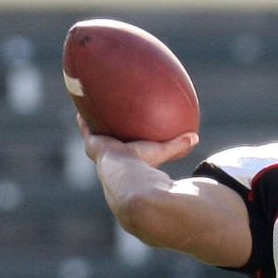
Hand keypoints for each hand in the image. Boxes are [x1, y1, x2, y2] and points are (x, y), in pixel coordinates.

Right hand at [77, 114, 199, 167]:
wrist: (126, 174)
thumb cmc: (145, 165)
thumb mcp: (162, 151)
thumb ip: (178, 145)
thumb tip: (196, 137)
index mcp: (125, 159)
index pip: (125, 149)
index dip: (124, 141)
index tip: (125, 134)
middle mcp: (111, 156)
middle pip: (107, 141)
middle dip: (106, 132)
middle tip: (107, 121)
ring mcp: (100, 150)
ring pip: (94, 133)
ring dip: (92, 122)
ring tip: (88, 108)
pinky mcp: (93, 144)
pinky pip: (86, 127)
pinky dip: (83, 116)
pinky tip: (81, 103)